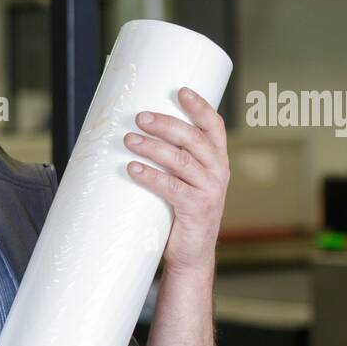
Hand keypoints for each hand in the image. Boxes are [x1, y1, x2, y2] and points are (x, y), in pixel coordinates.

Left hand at [123, 86, 230, 275]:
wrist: (190, 254)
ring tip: (129, 139)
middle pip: (193, 139)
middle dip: (165, 124)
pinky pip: (172, 188)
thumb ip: (170, 161)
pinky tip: (133, 168)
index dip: (200, 107)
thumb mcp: (182, 181)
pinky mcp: (196, 209)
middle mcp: (217, 172)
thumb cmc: (179, 212)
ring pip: (181, 161)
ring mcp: (209, 191)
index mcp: (217, 161)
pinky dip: (151, 176)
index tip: (181, 91)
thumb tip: (132, 134)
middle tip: (140, 117)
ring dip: (152, 147)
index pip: (214, 126)